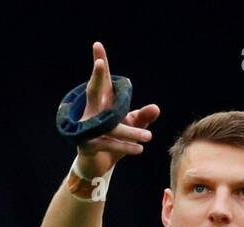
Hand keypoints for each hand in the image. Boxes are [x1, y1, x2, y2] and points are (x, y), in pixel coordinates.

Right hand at [75, 41, 160, 176]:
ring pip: (109, 125)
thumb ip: (143, 116)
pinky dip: (125, 147)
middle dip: (96, 77)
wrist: (98, 165)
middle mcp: (92, 111)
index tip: (97, 45)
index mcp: (102, 103)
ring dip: (130, 131)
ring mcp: (87, 127)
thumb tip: (156, 108)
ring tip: (149, 136)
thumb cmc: (115, 140)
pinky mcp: (88, 144)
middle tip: (98, 63)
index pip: (102, 82)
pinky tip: (140, 149)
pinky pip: (108, 144)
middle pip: (93, 91)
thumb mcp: (132, 126)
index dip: (100, 65)